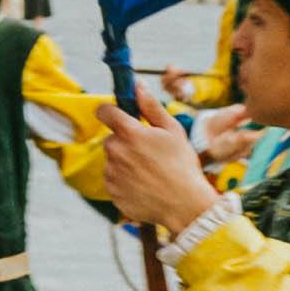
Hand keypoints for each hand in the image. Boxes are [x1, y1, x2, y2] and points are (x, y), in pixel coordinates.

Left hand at [97, 97, 218, 236]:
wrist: (185, 205)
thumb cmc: (182, 165)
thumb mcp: (173, 131)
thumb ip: (151, 107)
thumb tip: (137, 86)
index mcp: (130, 133)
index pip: (104, 112)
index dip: (110, 111)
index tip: (115, 115)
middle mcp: (116, 152)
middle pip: (111, 139)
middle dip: (125, 142)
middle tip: (148, 152)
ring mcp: (112, 174)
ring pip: (112, 161)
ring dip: (124, 163)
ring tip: (149, 172)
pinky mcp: (112, 192)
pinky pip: (114, 181)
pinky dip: (124, 182)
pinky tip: (144, 185)